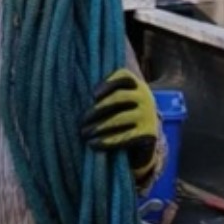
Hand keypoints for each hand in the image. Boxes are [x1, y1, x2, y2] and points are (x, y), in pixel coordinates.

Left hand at [81, 69, 164, 190]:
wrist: (142, 146)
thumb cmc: (120, 121)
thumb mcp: (115, 106)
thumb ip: (102, 97)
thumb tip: (75, 95)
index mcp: (136, 85)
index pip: (123, 76)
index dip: (107, 83)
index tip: (93, 95)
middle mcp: (145, 97)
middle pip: (118, 97)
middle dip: (97, 109)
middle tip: (81, 121)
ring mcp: (148, 116)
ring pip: (120, 118)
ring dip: (99, 126)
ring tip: (84, 134)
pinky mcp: (149, 135)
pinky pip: (125, 137)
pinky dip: (107, 141)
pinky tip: (93, 144)